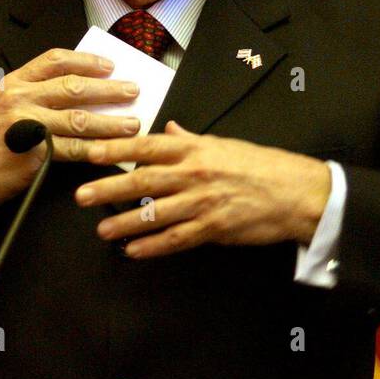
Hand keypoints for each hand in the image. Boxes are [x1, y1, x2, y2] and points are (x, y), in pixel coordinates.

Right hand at [0, 48, 142, 235]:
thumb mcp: (6, 106)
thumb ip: (37, 94)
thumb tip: (86, 89)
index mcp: (15, 83)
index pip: (55, 60)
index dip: (86, 61)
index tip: (109, 65)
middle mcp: (20, 99)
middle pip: (73, 87)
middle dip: (108, 89)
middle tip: (132, 91)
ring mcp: (27, 125)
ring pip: (80, 119)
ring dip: (111, 122)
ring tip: (132, 123)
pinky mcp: (35, 152)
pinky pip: (74, 149)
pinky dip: (97, 149)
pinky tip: (113, 149)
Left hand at [75, 121, 330, 258]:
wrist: (297, 192)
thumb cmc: (262, 165)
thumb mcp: (223, 144)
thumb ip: (190, 140)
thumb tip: (168, 128)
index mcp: (196, 149)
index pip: (148, 146)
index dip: (117, 149)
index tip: (91, 152)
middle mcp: (195, 174)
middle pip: (143, 180)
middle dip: (109, 188)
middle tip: (82, 195)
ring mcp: (203, 202)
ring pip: (155, 213)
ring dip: (125, 222)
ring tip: (102, 230)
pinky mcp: (214, 228)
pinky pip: (177, 239)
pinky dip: (153, 246)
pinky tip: (134, 251)